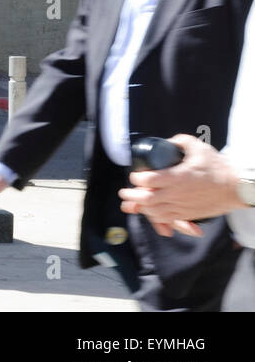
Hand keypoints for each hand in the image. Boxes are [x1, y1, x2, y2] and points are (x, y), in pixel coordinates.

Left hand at [119, 134, 242, 228]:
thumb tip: (168, 141)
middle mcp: (177, 194)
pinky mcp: (189, 214)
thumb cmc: (218, 167)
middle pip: (147, 198)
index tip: (135, 175)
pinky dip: (156, 217)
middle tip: (124, 191)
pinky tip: (150, 213)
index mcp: (177, 177)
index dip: (137, 178)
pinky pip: (168, 219)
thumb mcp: (197, 147)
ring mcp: (183, 206)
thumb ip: (179, 141)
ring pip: (155, 212)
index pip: (148, 180)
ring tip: (133, 202)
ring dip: (142, 208)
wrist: (236, 187)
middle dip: (132, 195)